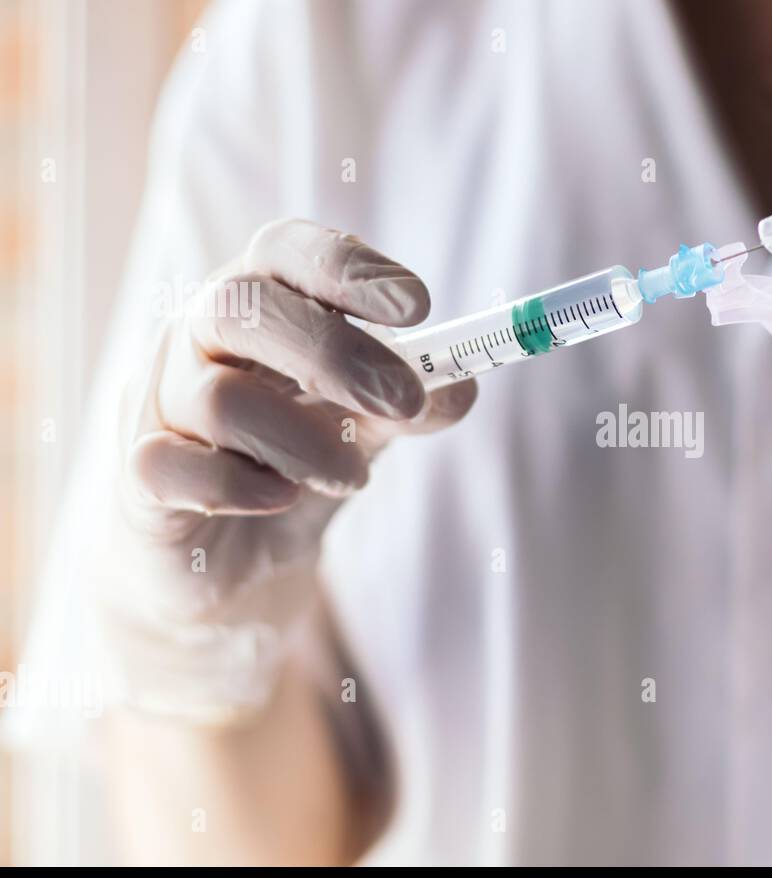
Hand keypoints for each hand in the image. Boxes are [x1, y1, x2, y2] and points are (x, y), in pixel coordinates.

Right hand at [99, 219, 475, 716]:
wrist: (232, 560)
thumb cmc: (297, 459)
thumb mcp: (368, 423)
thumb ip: (412, 401)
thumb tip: (461, 387)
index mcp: (256, 302)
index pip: (282, 251)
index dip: (346, 269)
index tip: (418, 306)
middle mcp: (194, 338)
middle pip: (242, 306)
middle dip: (335, 353)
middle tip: (404, 401)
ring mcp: (157, 405)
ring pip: (218, 398)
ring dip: (305, 441)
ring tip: (353, 476)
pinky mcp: (140, 479)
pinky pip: (169, 468)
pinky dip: (238, 486)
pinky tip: (281, 500)